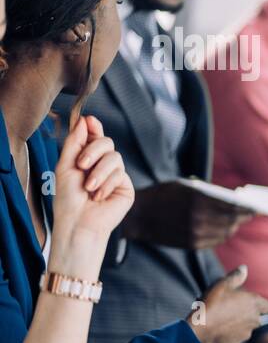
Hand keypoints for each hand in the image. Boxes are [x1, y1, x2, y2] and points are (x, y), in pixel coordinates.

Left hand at [53, 115, 134, 241]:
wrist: (78, 222)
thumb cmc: (68, 199)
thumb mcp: (65, 166)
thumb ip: (74, 142)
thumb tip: (84, 120)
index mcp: (87, 159)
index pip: (94, 137)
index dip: (93, 127)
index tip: (89, 120)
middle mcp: (103, 165)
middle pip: (107, 142)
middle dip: (93, 151)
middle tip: (81, 165)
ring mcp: (116, 175)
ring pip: (115, 157)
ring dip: (99, 172)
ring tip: (89, 188)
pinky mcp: (125, 187)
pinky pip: (120, 174)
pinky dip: (106, 184)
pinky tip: (99, 196)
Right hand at [121, 181, 253, 249]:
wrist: (138, 216)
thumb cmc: (163, 195)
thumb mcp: (185, 186)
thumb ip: (209, 192)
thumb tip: (234, 197)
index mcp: (199, 201)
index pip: (234, 207)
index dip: (248, 208)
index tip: (256, 207)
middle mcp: (199, 219)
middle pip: (232, 221)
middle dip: (242, 217)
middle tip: (250, 214)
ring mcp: (195, 234)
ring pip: (225, 233)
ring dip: (233, 226)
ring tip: (236, 221)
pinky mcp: (191, 244)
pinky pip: (215, 241)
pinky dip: (222, 235)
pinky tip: (223, 229)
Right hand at [189, 265, 267, 342]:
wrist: (200, 327)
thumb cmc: (212, 304)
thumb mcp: (222, 285)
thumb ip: (236, 277)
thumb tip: (244, 268)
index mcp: (254, 303)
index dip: (261, 304)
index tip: (249, 303)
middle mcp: (255, 319)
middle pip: (256, 317)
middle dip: (247, 314)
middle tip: (230, 309)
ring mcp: (247, 332)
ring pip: (247, 327)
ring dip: (239, 324)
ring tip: (222, 318)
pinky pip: (237, 337)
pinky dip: (231, 334)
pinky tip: (219, 329)